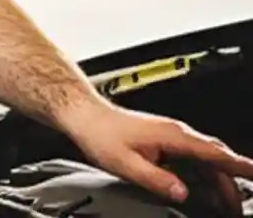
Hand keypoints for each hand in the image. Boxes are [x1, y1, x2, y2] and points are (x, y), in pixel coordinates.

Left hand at [61, 101, 252, 201]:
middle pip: (216, 160)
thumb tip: (182, 193)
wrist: (87, 117)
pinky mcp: (166, 142)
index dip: (241, 166)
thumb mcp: (126, 164)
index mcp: (174, 136)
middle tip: (237, 207)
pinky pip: (193, 160)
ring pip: (206, 161)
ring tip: (225, 205)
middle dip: (233, 183)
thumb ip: (156, 179)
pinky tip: (202, 191)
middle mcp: (178, 134)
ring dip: (218, 182)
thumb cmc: (102, 135)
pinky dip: (203, 176)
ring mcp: (173, 137)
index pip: (216, 154)